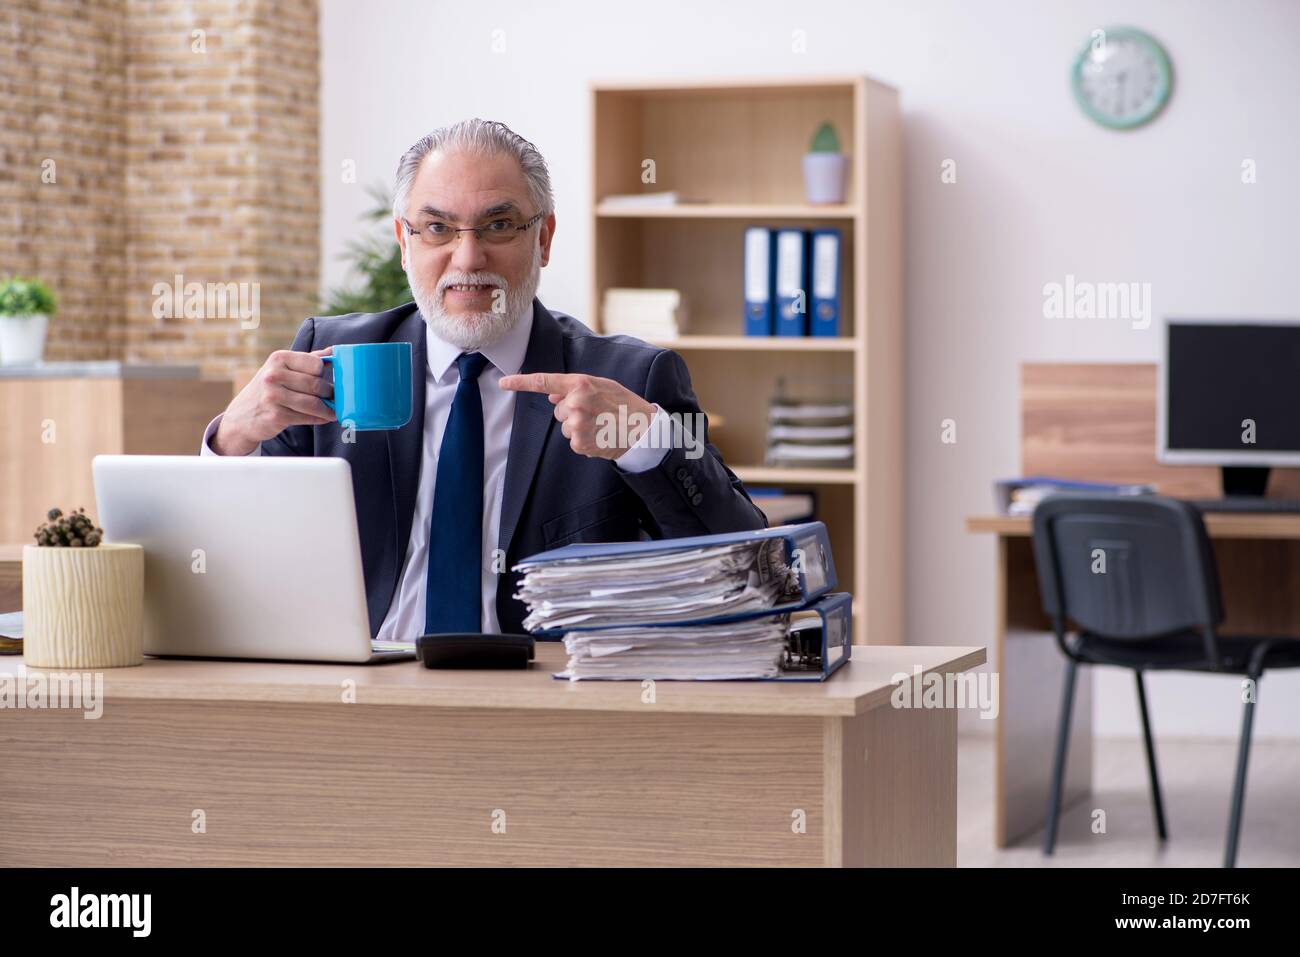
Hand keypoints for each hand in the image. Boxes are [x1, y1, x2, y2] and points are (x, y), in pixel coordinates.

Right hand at [213, 346, 334, 454]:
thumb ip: (308, 360)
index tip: (328, 379)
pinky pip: (307, 417)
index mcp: (278, 358)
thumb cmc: (269, 389)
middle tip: (335, 398)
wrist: (242, 415)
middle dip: (329, 393)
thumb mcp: (283, 368)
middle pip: (315, 384)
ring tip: (334, 410)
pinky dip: (319, 418)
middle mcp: (273, 375)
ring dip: (328, 409)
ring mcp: (273, 396)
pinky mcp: (276, 415)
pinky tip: (324, 418)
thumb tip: (334, 351)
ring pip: (313, 403)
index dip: (324, 373)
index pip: (315, 364)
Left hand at [499, 372, 656, 459]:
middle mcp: (576, 403)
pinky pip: (574, 440)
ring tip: (601, 425)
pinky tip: (600, 436)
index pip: (544, 381)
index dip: (521, 382)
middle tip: (597, 413)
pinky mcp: (579, 443)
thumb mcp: (603, 386)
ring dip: (579, 427)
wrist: (643, 430)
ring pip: (566, 427)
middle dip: (572, 412)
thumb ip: (576, 388)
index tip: (504, 382)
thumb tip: (551, 394)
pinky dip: (585, 440)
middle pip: (558, 410)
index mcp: (581, 384)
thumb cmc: (625, 404)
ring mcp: (577, 425)